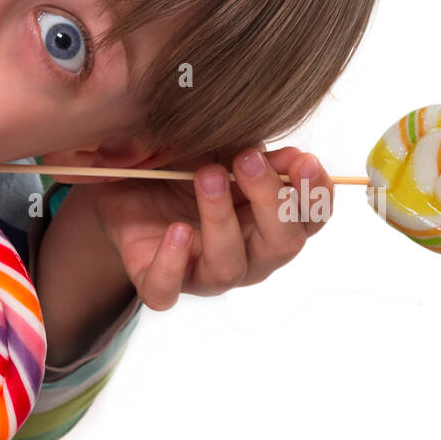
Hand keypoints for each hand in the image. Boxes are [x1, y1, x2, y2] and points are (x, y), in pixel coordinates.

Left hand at [58, 146, 332, 310]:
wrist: (125, 181)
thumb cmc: (185, 165)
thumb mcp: (221, 150)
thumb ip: (257, 156)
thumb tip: (295, 158)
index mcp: (270, 221)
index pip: (311, 218)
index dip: (315, 194)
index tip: (304, 161)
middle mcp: (248, 255)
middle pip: (282, 245)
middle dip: (271, 202)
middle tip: (248, 159)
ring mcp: (204, 273)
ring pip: (228, 266)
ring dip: (221, 219)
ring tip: (207, 176)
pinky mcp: (159, 282)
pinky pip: (168, 290)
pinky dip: (172, 263)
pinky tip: (177, 231)